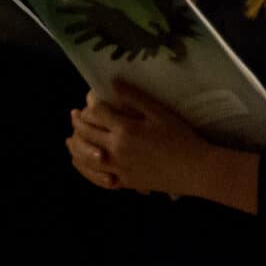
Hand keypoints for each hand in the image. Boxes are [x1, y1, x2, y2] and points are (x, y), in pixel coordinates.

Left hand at [67, 83, 255, 207]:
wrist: (196, 170)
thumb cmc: (180, 138)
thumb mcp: (159, 112)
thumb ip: (134, 97)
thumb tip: (113, 83)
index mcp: (124, 129)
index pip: (96, 112)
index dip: (91, 102)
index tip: (90, 97)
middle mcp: (116, 149)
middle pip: (86, 133)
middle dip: (77, 121)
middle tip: (75, 114)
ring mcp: (118, 168)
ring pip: (85, 157)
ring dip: (75, 146)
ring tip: (70, 138)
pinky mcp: (124, 182)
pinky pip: (97, 178)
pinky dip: (85, 170)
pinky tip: (83, 163)